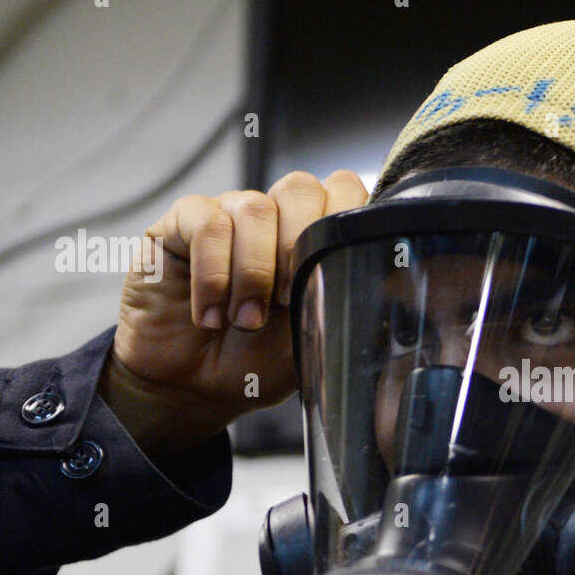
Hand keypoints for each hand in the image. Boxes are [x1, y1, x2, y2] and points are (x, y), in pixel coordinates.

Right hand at [101, 169, 367, 453]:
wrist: (192, 386)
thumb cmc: (254, 360)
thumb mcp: (314, 339)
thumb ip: (346, 304)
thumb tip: (393, 284)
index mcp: (311, 236)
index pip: (344, 190)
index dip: (341, 223)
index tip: (330, 276)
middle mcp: (272, 217)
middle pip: (301, 187)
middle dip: (298, 246)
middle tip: (286, 301)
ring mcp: (226, 214)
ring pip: (254, 207)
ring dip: (253, 272)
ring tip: (243, 320)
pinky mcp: (180, 223)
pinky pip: (206, 223)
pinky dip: (212, 274)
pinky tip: (209, 313)